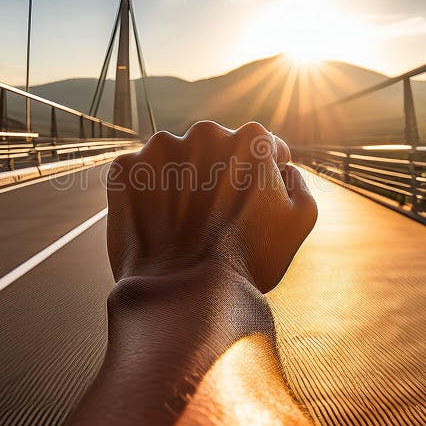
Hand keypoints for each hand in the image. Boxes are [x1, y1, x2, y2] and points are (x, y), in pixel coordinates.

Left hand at [106, 121, 316, 291]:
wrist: (185, 294)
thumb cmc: (249, 261)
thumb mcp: (300, 220)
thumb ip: (299, 182)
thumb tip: (284, 169)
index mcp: (252, 139)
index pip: (262, 150)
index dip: (261, 181)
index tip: (249, 207)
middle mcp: (206, 132)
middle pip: (216, 151)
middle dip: (218, 177)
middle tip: (215, 219)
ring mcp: (160, 147)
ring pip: (175, 160)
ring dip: (180, 182)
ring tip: (183, 225)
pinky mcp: (125, 168)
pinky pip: (139, 176)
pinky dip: (146, 195)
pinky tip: (156, 224)